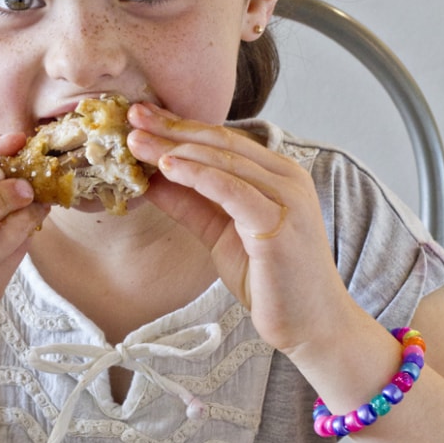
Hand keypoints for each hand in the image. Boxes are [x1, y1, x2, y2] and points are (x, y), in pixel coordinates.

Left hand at [127, 104, 353, 350]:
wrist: (310, 326)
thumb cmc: (271, 281)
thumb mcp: (220, 234)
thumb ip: (191, 204)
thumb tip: (150, 179)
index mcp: (277, 174)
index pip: (221, 140)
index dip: (180, 126)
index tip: (142, 117)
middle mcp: (287, 178)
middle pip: (220, 142)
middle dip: (172, 128)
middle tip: (132, 116)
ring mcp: (287, 197)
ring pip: (223, 161)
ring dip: (175, 148)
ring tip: (137, 141)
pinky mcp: (278, 223)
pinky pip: (231, 189)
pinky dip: (196, 175)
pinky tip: (167, 167)